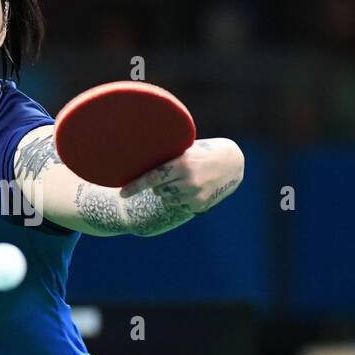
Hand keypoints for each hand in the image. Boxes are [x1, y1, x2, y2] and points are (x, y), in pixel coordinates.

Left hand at [119, 138, 243, 213]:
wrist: (232, 163)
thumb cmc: (203, 152)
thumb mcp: (186, 149)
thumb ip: (167, 156)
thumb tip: (139, 155)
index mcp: (182, 163)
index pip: (152, 177)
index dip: (135, 186)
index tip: (122, 193)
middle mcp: (187, 180)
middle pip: (158, 190)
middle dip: (159, 185)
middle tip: (172, 175)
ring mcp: (194, 194)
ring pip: (167, 199)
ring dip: (169, 192)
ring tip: (184, 180)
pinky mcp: (199, 204)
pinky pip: (178, 205)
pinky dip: (180, 198)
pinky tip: (193, 188)